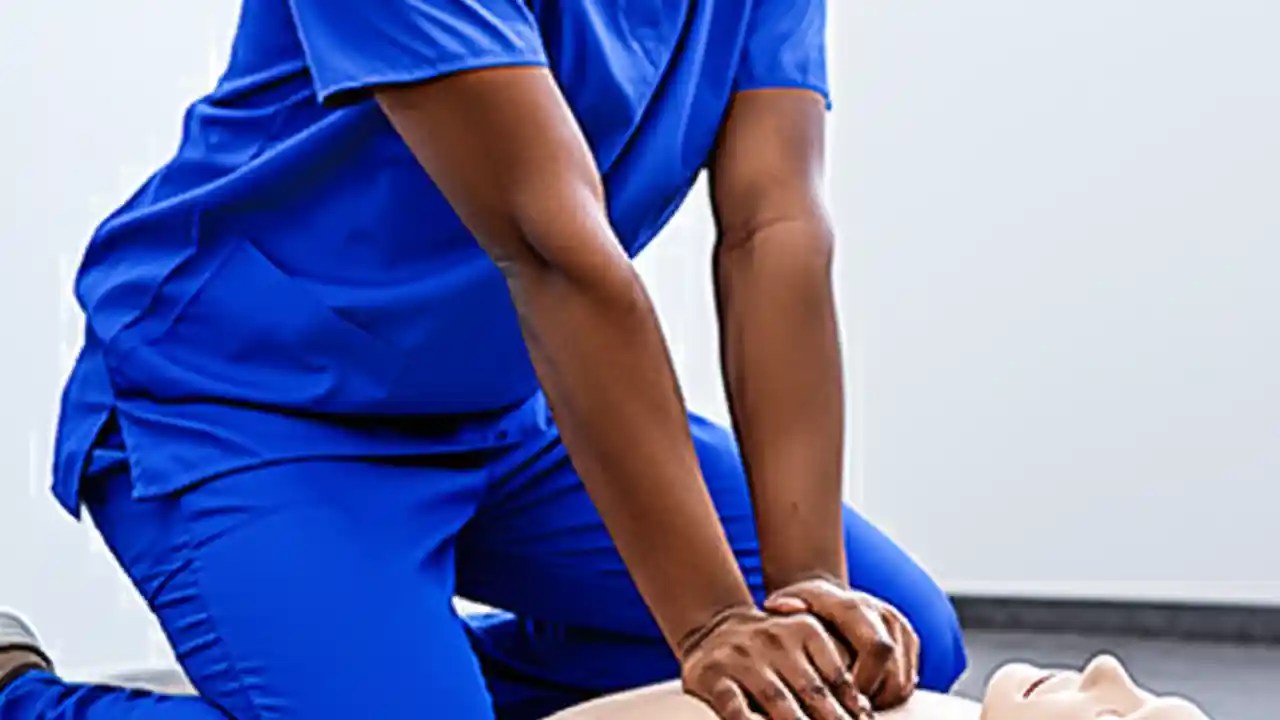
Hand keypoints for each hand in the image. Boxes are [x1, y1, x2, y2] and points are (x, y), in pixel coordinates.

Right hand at [679, 605, 872, 719]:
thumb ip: (833, 676)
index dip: (854, 708)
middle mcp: (775, 639)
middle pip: (813, 692)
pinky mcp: (714, 675)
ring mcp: (743, 657)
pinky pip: (735, 706)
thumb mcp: (804, 646)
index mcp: (806, 629)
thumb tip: (864, 713)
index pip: (838, 676)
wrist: (714, 629)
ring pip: (777, 700)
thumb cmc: (773, 650)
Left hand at [766, 579, 919, 709]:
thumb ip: (786, 606)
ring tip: (849, 703)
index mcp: (857, 605)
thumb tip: (777, 606)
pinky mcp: (910, 643)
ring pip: (903, 683)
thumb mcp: (790, 601)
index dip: (862, 680)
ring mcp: (901, 629)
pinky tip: (861, 696)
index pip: (877, 648)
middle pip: (894, 673)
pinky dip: (887, 696)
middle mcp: (885, 615)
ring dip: (879, 700)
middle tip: (844, 708)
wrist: (826, 597)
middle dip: (871, 697)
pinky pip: (907, 683)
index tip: (838, 697)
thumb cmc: (802, 607)